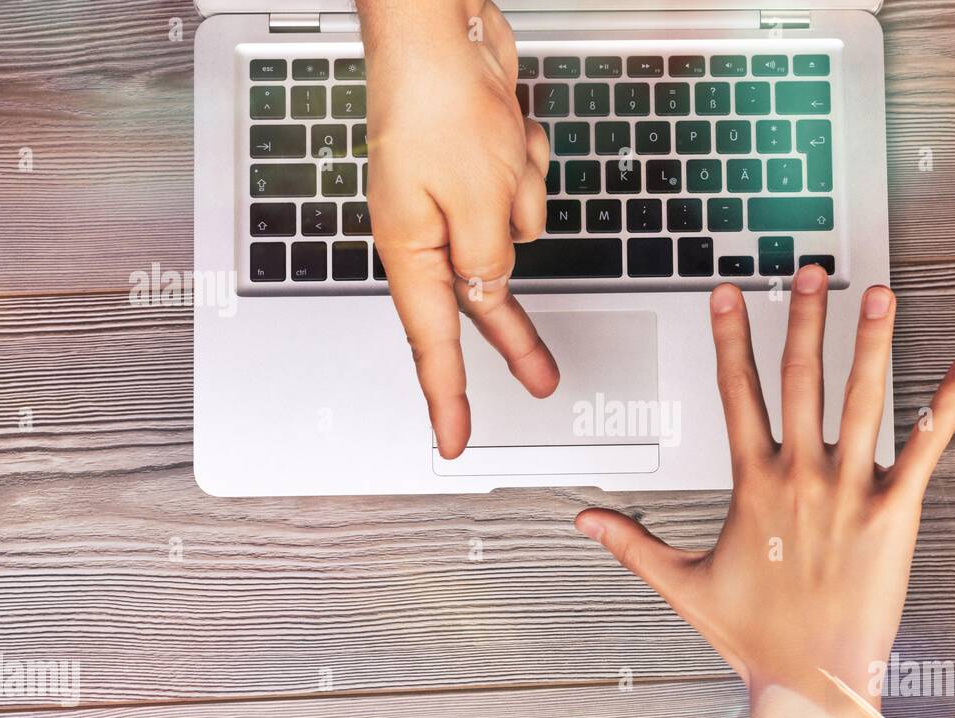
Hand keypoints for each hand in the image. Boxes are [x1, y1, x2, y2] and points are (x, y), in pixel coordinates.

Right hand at [359, 0, 557, 457]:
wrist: (442, 28)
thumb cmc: (439, 102)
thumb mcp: (478, 203)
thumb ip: (488, 264)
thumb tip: (492, 295)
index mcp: (412, 249)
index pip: (433, 343)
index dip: (446, 396)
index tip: (453, 439)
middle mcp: (427, 232)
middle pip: (481, 302)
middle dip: (517, 335)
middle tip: (542, 380)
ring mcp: (454, 200)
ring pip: (517, 235)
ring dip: (524, 197)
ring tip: (504, 151)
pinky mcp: (479, 172)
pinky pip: (523, 193)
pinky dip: (526, 166)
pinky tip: (510, 134)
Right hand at [575, 265, 954, 707]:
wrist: (810, 684)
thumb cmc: (752, 636)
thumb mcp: (682, 585)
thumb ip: (632, 544)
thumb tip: (585, 521)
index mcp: (751, 486)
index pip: (736, 394)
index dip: (730, 338)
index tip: (729, 294)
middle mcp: (798, 478)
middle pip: (799, 381)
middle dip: (803, 320)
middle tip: (811, 271)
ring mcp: (848, 493)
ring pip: (861, 401)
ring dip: (871, 343)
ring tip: (879, 292)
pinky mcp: (893, 515)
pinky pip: (923, 452)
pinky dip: (944, 408)